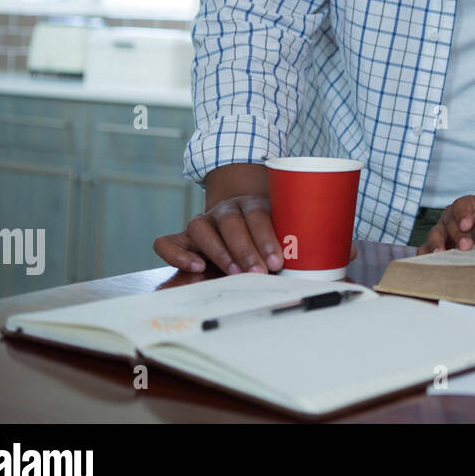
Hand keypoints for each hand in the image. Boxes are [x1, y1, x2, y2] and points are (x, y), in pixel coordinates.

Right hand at [153, 194, 282, 274]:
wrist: (240, 220)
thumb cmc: (265, 233)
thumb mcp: (280, 230)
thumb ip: (289, 240)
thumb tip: (307, 261)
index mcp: (251, 203)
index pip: (257, 215)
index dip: (267, 238)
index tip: (277, 261)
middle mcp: (224, 209)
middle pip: (231, 223)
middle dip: (246, 250)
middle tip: (259, 272)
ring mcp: (202, 222)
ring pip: (200, 228)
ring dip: (218, 252)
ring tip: (234, 273)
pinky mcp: (183, 238)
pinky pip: (167, 242)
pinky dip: (177, 254)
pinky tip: (195, 267)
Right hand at [417, 196, 474, 254]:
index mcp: (467, 206)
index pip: (461, 206)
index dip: (462, 215)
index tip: (466, 225)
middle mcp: (451, 217)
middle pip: (448, 223)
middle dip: (456, 235)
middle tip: (465, 246)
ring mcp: (442, 232)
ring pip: (434, 236)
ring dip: (436, 245)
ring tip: (441, 255)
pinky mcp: (436, 247)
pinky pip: (426, 250)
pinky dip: (427, 257)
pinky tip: (432, 266)